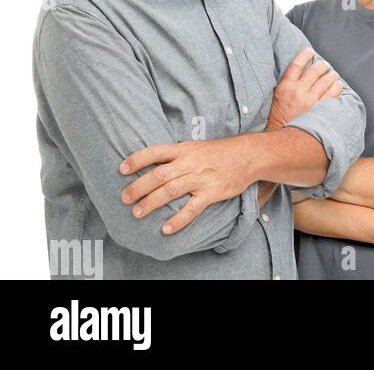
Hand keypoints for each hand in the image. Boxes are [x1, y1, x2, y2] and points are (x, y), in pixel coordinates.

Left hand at [119, 138, 254, 234]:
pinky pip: (192, 208)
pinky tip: (166, 228)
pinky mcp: (212, 193)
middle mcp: (190, 163)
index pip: (155, 152)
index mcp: (184, 150)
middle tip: (125, 198)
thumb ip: (176, 155)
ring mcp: (201, 178)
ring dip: (152, 202)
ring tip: (137, 212)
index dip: (137, 160)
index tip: (122, 169)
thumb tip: (151, 163)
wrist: (249, 155)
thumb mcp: (196, 146)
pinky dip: (178, 219)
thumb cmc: (220, 152)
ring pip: (171, 191)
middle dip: (139, 187)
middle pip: (159, 175)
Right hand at [266, 48, 341, 130]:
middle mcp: (297, 91)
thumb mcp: (277, 96)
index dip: (304, 55)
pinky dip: (336, 87)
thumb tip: (297, 71)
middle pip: (314, 71)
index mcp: (285, 86)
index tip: (309, 51)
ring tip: (333, 74)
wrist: (282, 134)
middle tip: (325, 65)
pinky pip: (331, 94)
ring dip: (331, 75)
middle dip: (322, 65)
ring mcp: (309, 100)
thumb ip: (287, 84)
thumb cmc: (279, 114)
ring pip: (325, 81)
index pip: (296, 65)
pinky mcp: (318, 109)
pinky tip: (337, 84)